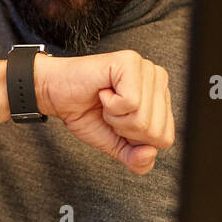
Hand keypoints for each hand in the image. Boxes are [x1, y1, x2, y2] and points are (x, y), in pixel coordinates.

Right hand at [32, 50, 173, 173]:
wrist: (56, 95)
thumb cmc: (86, 112)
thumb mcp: (117, 144)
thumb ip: (136, 159)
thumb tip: (149, 153)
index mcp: (160, 99)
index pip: (165, 138)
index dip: (135, 140)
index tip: (118, 122)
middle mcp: (158, 80)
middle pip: (155, 130)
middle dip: (125, 128)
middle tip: (110, 111)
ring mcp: (146, 69)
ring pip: (143, 117)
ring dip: (116, 116)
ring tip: (106, 101)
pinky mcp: (131, 62)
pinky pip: (131, 102)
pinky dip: (111, 105)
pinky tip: (103, 92)